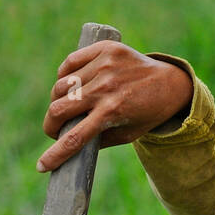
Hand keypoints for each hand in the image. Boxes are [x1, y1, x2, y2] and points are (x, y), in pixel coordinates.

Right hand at [38, 41, 193, 171]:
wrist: (173, 82)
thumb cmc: (148, 113)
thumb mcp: (128, 134)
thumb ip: (97, 140)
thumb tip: (67, 146)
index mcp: (113, 111)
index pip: (74, 137)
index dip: (55, 154)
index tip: (42, 166)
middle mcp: (107, 87)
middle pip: (59, 110)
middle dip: (51, 125)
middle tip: (55, 130)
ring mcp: (106, 65)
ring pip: (61, 86)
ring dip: (59, 100)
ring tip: (69, 106)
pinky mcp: (107, 49)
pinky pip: (70, 62)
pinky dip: (65, 75)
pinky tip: (72, 84)